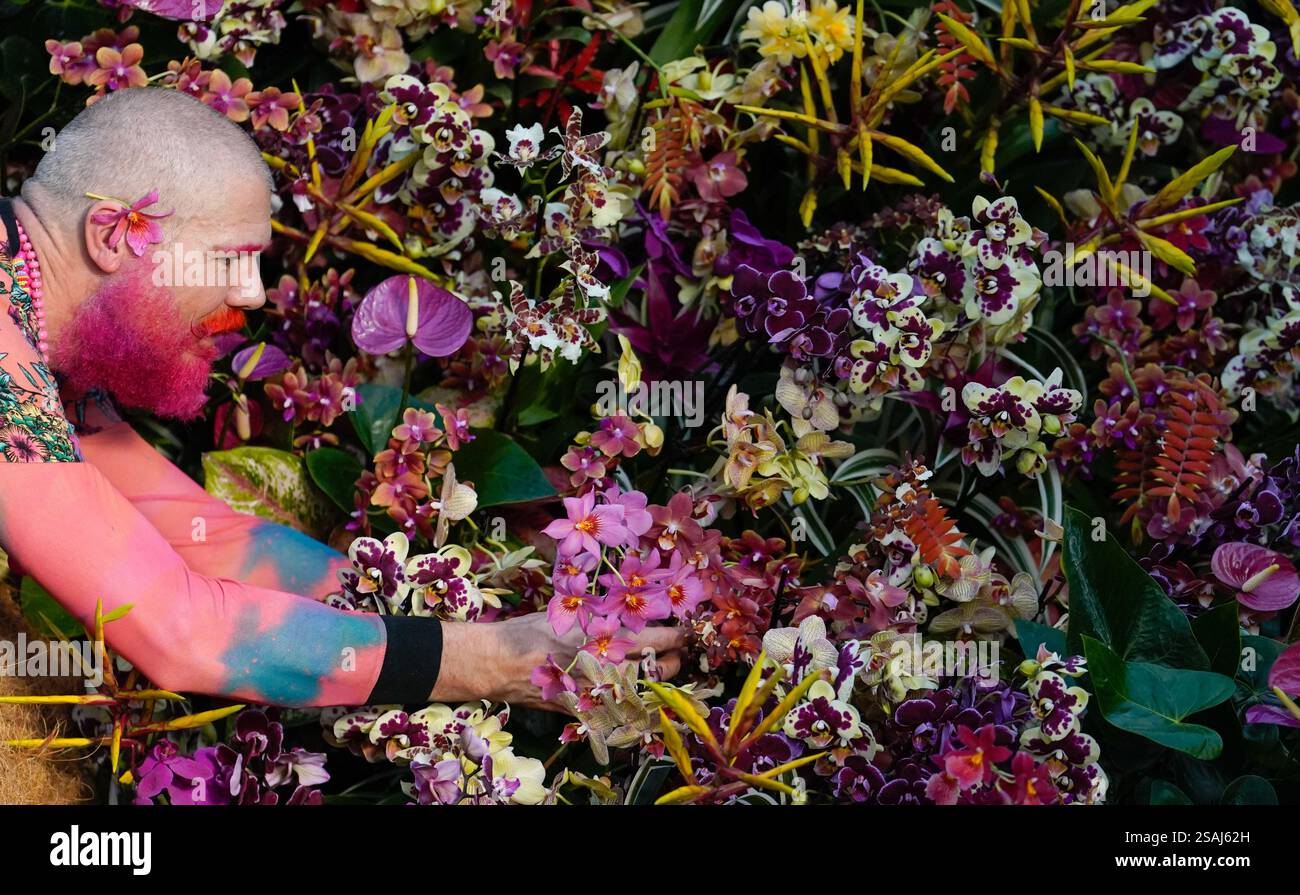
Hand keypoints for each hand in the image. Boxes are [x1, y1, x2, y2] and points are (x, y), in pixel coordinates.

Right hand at [430, 614, 686, 713]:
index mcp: (605, 638)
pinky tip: (634, 695)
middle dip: (674, 660)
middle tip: (677, 650)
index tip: (686, 630)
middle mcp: (605, 668)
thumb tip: (634, 610)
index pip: (658, 638)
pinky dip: (631, 705)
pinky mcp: (583, 711)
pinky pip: (618, 713)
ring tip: (658, 669)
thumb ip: (602, 614)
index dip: (678, 635)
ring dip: (655, 681)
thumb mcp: (570, 612)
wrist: (496, 662)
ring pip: (643, 692)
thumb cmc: (531, 630)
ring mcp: (596, 693)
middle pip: (658, 669)